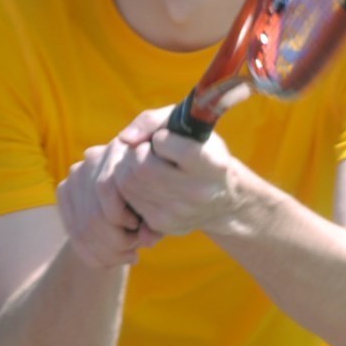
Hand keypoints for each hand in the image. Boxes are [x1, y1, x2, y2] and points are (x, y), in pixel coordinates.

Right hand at [56, 139, 163, 267]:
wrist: (133, 198)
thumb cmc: (155, 203)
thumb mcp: (161, 211)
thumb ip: (157, 224)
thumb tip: (147, 240)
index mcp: (121, 151)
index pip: (105, 189)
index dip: (123, 219)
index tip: (139, 229)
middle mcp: (93, 158)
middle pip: (93, 213)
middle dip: (115, 242)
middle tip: (134, 251)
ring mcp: (75, 174)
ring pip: (83, 228)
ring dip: (106, 253)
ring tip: (126, 257)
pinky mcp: (64, 190)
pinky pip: (73, 232)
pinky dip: (91, 255)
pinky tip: (110, 260)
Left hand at [113, 109, 238, 235]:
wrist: (221, 197)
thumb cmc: (200, 150)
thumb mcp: (187, 124)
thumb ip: (153, 120)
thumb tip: (124, 139)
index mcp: (212, 164)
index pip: (165, 145)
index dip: (159, 137)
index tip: (166, 138)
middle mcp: (199, 192)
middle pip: (141, 166)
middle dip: (137, 151)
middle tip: (148, 149)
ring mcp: (181, 212)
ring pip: (128, 182)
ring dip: (129, 166)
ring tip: (146, 162)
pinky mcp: (164, 224)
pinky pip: (127, 198)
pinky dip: (129, 184)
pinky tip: (146, 180)